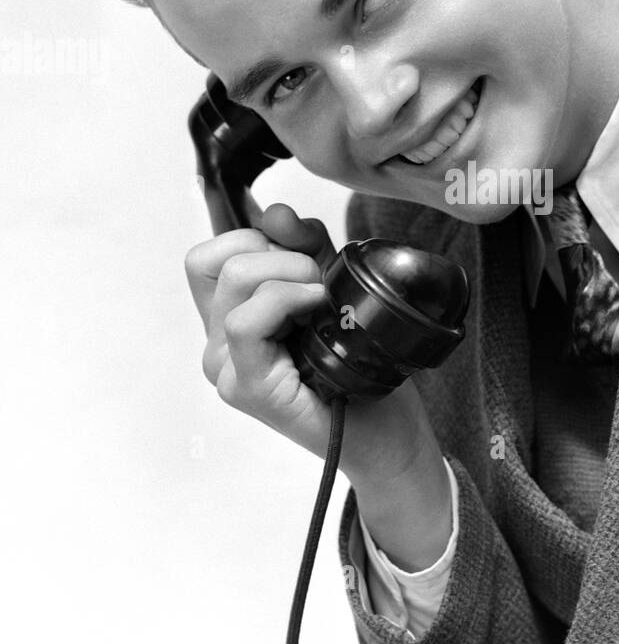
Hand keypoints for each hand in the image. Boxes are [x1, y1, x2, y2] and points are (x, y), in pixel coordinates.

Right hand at [184, 204, 447, 504]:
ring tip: (322, 301)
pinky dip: (285, 300)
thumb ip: (303, 245)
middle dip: (281, 253)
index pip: (208, 256)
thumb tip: (275, 212)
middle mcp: (217, 345)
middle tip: (320, 283)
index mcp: (228, 321)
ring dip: (290, 273)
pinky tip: (316, 308)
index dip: (255, 239)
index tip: (301, 256)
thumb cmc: (360, 367)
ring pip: (235, 280)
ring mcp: (226, 368)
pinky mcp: (245, 387)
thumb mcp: (330, 285)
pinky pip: (246, 321)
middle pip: (222, 259)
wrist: (386, 431)